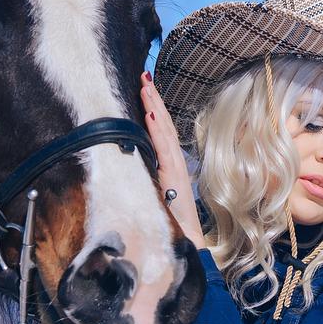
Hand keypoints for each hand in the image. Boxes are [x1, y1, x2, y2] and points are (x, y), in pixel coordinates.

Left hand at [140, 72, 204, 246]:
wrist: (187, 247)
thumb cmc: (171, 226)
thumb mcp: (157, 197)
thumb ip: (150, 180)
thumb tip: (136, 167)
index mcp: (171, 167)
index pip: (163, 132)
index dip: (155, 109)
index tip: (145, 88)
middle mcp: (176, 165)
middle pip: (165, 126)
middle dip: (154, 101)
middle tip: (144, 76)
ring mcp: (177, 171)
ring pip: (165, 133)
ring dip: (156, 109)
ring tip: (146, 87)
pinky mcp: (174, 181)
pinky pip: (164, 153)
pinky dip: (159, 134)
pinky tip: (151, 118)